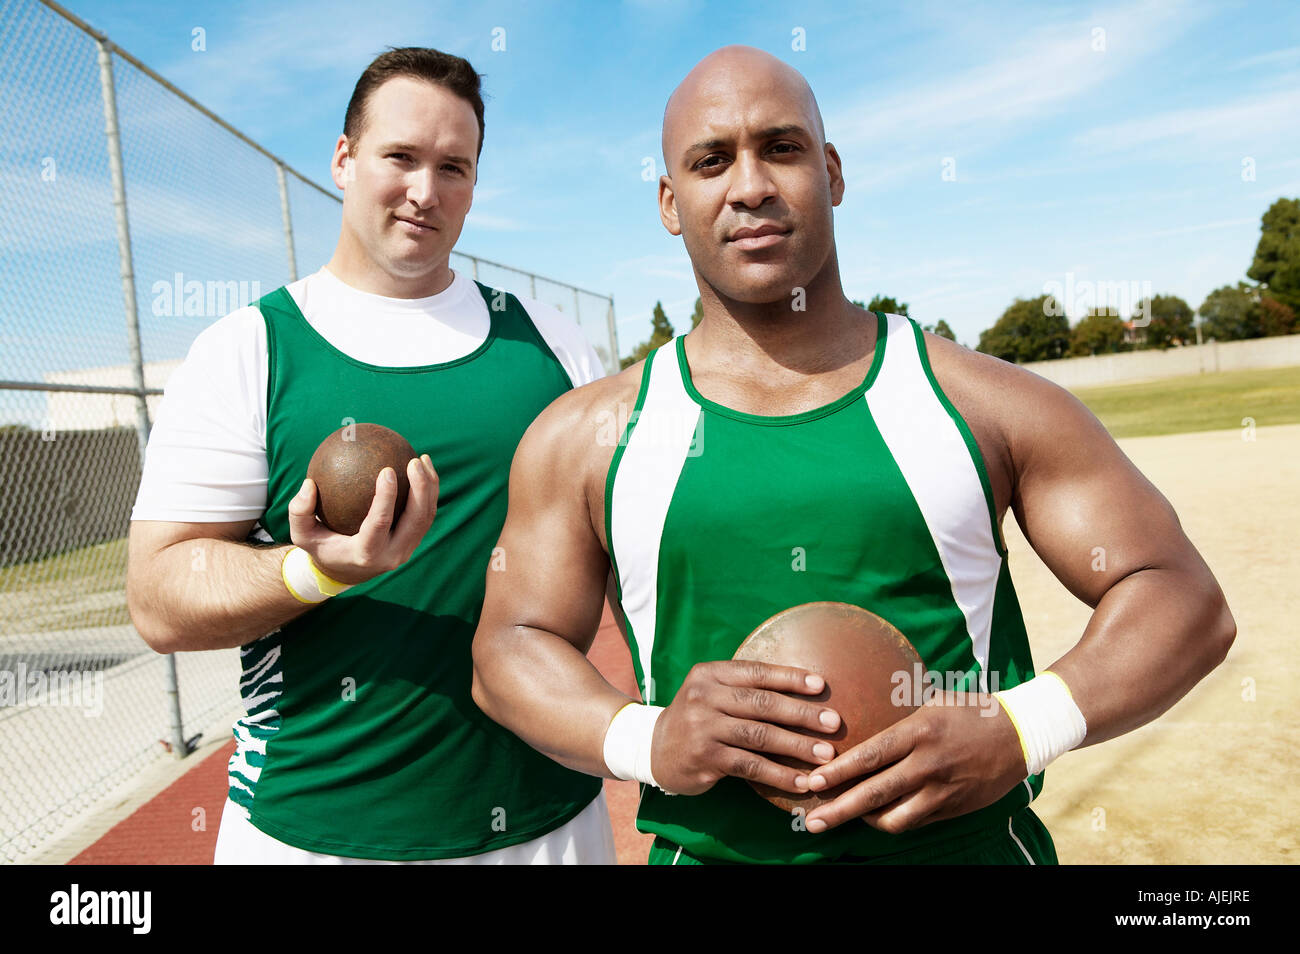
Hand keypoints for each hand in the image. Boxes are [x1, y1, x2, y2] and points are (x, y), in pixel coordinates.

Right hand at [287, 454, 438, 584]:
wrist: (345, 571)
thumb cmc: (322, 547)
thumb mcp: (302, 535)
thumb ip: (300, 512)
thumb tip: (309, 484)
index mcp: (366, 553)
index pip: (380, 523)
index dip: (386, 497)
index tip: (387, 469)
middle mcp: (392, 554)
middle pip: (416, 521)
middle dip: (420, 489)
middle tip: (414, 460)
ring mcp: (406, 549)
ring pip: (426, 517)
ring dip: (430, 487)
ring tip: (423, 458)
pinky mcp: (413, 541)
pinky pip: (426, 514)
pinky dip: (428, 491)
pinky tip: (422, 467)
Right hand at [649, 660, 841, 795]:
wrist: (653, 749)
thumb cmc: (698, 718)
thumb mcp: (713, 694)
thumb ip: (746, 689)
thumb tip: (804, 693)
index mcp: (709, 674)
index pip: (756, 672)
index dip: (790, 678)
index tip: (822, 685)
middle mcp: (703, 697)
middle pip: (762, 703)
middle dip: (802, 714)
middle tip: (834, 723)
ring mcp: (702, 728)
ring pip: (759, 735)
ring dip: (796, 746)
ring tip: (826, 755)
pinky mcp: (704, 758)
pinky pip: (750, 765)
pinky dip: (779, 774)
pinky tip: (800, 781)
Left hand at [802, 691, 1025, 833]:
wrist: (1021, 735)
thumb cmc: (971, 711)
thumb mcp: (932, 702)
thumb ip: (899, 717)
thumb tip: (861, 718)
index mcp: (919, 732)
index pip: (870, 756)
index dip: (839, 772)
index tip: (814, 781)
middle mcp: (928, 764)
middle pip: (875, 793)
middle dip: (839, 809)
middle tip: (812, 820)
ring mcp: (942, 790)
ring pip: (895, 818)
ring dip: (864, 821)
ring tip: (842, 817)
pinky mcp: (953, 807)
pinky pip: (915, 821)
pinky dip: (892, 820)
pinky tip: (876, 817)